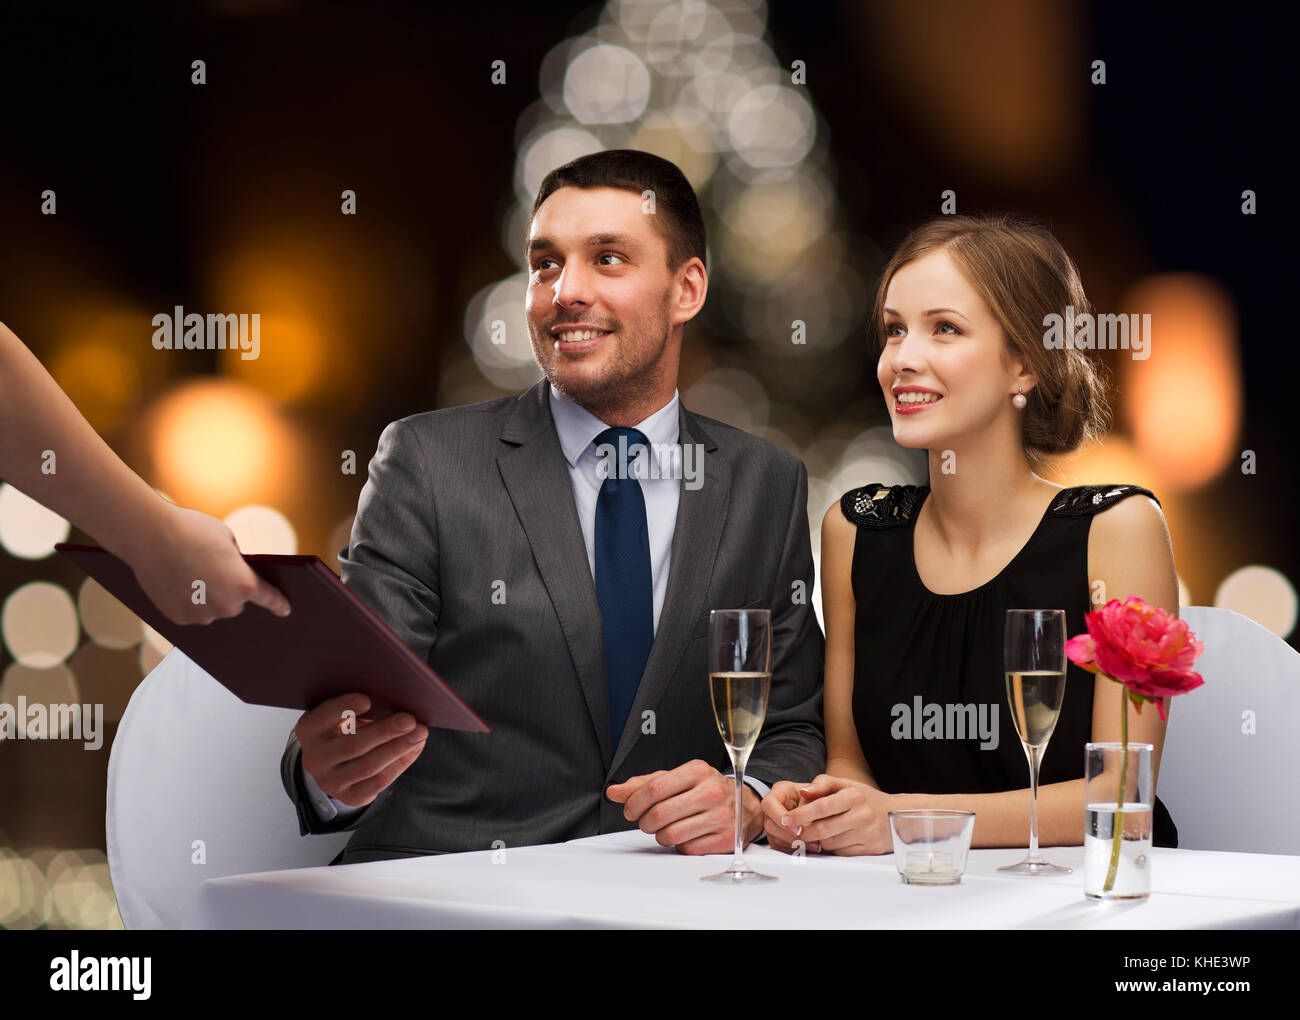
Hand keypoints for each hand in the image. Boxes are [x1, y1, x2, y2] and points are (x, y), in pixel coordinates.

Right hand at [126, 502, 290, 624]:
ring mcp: (200, 616)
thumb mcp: (228, 540)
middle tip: (213, 571)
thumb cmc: (192, 531)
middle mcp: (226, 607)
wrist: (150, 535)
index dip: (278, 603)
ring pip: (211, 610)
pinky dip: (187, 602)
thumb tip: (235, 574)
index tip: (285, 610)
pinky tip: (178, 584)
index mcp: (244, 585)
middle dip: (229, 591)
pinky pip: (190, 612)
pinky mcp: (177, 619)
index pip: (268, 598)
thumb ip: (237, 562)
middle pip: (235, 604)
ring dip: (207, 598)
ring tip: (192, 575)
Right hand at [295, 693, 427, 807]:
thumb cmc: (344, 726)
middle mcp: (314, 758)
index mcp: (308, 730)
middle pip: (353, 745)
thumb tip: (398, 704)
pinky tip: (414, 748)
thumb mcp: (344, 713)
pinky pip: (378, 782)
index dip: (345, 707)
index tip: (367, 699)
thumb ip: (364, 707)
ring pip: (368, 766)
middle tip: (409, 719)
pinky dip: (399, 764)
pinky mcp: (349, 797)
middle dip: (385, 731)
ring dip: (398, 748)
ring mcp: (330, 781)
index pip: (324, 717)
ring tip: (419, 733)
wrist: (335, 762)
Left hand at [606, 759, 762, 853]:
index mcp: (697, 771)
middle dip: (644, 822)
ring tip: (665, 829)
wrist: (747, 805)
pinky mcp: (725, 839)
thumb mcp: (677, 779)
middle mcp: (711, 792)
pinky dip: (679, 846)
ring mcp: (721, 816)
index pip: (654, 788)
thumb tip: (614, 792)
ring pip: (671, 835)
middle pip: (660, 814)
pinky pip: (687, 849)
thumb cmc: (705, 790)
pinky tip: (685, 835)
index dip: (634, 803)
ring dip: (660, 836)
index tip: (629, 810)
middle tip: (646, 822)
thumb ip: (644, 784)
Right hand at [761, 781, 821, 853]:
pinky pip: (782, 848)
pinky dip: (796, 850)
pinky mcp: (778, 839)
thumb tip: (807, 811)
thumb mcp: (820, 790)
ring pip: (776, 840)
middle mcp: (773, 808)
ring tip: (816, 847)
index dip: (781, 817)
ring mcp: (774, 824)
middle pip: (771, 825)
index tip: (798, 828)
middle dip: (791, 836)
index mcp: (779, 791)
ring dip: (796, 846)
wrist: (823, 806)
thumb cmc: (821, 795)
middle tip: (811, 842)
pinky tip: (811, 849)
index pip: (769, 804)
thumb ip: (812, 799)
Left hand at [770, 773, 894, 854]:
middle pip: (824, 829)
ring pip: (830, 843)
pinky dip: (832, 849)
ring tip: (815, 834)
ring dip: (818, 841)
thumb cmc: (864, 798)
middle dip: (805, 832)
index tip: (786, 819)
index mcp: (854, 795)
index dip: (801, 814)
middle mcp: (862, 815)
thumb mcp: (846, 784)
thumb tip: (803, 792)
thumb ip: (823, 783)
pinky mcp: (869, 849)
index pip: (822, 806)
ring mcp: (866, 834)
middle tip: (795, 832)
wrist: (894, 815)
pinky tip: (832, 840)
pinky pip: (841, 853)